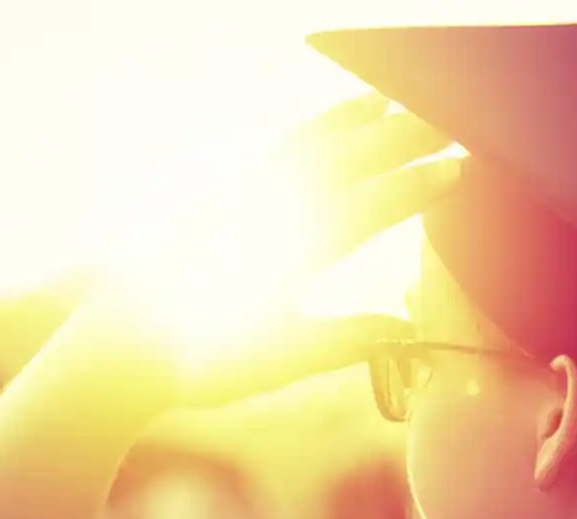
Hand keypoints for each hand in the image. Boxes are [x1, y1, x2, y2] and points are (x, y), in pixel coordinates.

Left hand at [79, 93, 455, 408]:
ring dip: (352, 119)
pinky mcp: (220, 196)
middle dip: (398, 139)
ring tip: (390, 98)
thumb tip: (409, 330)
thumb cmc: (200, 362)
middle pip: (342, 161)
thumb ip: (347, 339)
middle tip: (448, 122)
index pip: (363, 211)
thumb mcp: (280, 359)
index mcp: (284, 254)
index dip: (413, 190)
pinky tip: (328, 125)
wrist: (118, 346)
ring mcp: (238, 197)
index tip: (458, 170)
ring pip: (305, 142)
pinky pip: (274, 148)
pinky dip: (310, 128)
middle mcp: (262, 213)